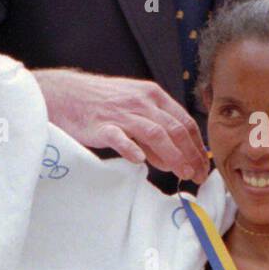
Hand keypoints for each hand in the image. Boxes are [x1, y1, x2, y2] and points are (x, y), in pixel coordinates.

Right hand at [35, 70, 209, 182]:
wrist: (64, 93)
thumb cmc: (101, 104)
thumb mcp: (134, 111)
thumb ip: (154, 135)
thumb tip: (173, 160)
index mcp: (153, 96)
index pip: (185, 122)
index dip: (198, 146)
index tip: (204, 166)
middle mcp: (142, 102)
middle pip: (176, 129)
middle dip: (191, 155)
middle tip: (198, 176)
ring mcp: (122, 113)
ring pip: (156, 134)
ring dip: (173, 156)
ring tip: (182, 174)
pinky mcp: (101, 125)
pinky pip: (120, 137)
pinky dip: (132, 149)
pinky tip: (140, 162)